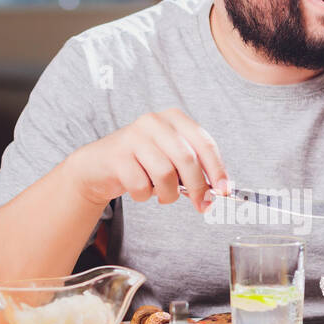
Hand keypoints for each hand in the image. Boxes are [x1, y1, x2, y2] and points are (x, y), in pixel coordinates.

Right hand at [70, 108, 228, 212]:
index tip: (225, 191)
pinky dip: (144, 195)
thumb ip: (195, 169)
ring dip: (167, 194)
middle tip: (201, 205)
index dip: (218, 169)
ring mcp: (133, 136)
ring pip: (165, 175)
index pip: (204, 143)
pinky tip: (140, 188)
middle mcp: (154, 121)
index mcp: (174, 118)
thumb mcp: (171, 159)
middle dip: (198, 188)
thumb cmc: (142, 163)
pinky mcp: (117, 155)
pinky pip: (141, 185)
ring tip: (161, 194)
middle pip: (187, 159)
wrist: (98, 166)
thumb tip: (220, 190)